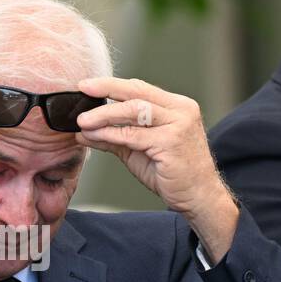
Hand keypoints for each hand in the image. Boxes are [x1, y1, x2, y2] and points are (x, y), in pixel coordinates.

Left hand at [75, 76, 239, 260]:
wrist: (198, 196)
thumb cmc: (172, 173)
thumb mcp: (138, 150)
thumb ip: (114, 137)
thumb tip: (84, 131)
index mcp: (176, 106)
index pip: (139, 88)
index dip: (112, 84)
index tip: (87, 85)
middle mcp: (180, 110)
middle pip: (137, 92)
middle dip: (106, 88)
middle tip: (82, 89)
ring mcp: (178, 125)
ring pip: (135, 110)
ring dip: (105, 114)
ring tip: (83, 120)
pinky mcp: (171, 143)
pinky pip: (134, 135)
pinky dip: (111, 134)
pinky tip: (95, 135)